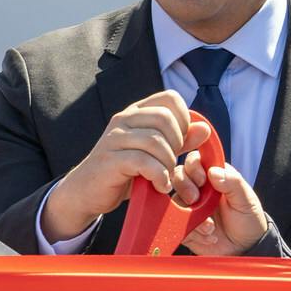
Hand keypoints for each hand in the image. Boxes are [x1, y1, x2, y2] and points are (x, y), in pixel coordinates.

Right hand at [42, 92, 210, 243]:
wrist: (86, 192)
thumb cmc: (123, 172)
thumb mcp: (155, 155)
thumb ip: (180, 142)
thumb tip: (204, 128)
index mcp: (136, 112)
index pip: (170, 98)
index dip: (184, 119)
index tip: (180, 143)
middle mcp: (124, 119)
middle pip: (165, 118)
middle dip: (177, 144)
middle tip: (172, 164)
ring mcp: (114, 138)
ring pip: (156, 141)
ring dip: (168, 164)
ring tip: (165, 178)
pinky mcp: (110, 159)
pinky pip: (144, 161)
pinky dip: (158, 176)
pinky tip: (159, 186)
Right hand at [180, 162, 270, 255]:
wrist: (245, 249)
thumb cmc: (248, 220)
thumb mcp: (246, 200)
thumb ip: (232, 182)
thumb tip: (213, 171)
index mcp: (214, 177)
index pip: (195, 161)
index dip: (194, 167)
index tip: (203, 180)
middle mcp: (199, 189)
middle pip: (178, 176)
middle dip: (185, 187)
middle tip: (196, 200)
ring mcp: (190, 207)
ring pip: (175, 201)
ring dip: (191, 214)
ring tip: (210, 226)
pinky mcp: (184, 225)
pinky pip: (177, 224)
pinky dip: (193, 231)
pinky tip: (209, 235)